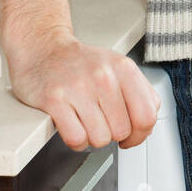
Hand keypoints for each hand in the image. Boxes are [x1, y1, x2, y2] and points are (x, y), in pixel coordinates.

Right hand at [6, 31, 162, 151]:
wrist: (44, 50)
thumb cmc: (83, 64)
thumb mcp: (118, 67)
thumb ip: (139, 92)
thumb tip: (146, 126)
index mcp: (123, 68)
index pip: (147, 115)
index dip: (141, 134)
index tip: (132, 136)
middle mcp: (103, 76)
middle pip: (122, 131)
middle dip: (114, 135)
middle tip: (103, 123)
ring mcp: (78, 87)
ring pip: (100, 138)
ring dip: (93, 138)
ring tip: (87, 122)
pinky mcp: (54, 100)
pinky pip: (76, 139)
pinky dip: (76, 141)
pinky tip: (74, 126)